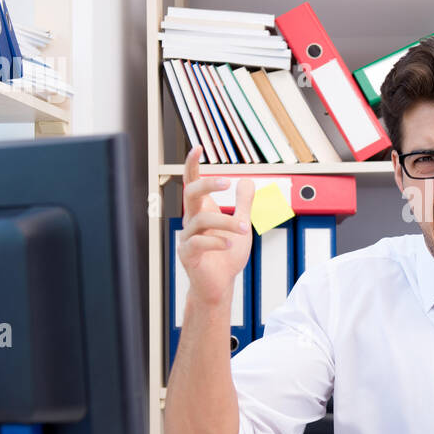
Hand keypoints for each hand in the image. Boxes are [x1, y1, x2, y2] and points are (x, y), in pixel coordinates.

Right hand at [179, 146, 254, 306]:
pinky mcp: (188, 255)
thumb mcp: (241, 226)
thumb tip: (246, 181)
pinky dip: (216, 242)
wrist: (219, 285)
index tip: (198, 148)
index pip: (192, 183)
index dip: (192, 165)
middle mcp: (191, 222)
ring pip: (200, 220)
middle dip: (208, 184)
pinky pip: (198, 242)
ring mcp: (187, 238)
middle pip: (191, 193)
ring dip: (226, 222)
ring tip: (243, 229)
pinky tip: (230, 245)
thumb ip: (243, 204)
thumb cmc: (227, 257)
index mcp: (202, 211)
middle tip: (227, 182)